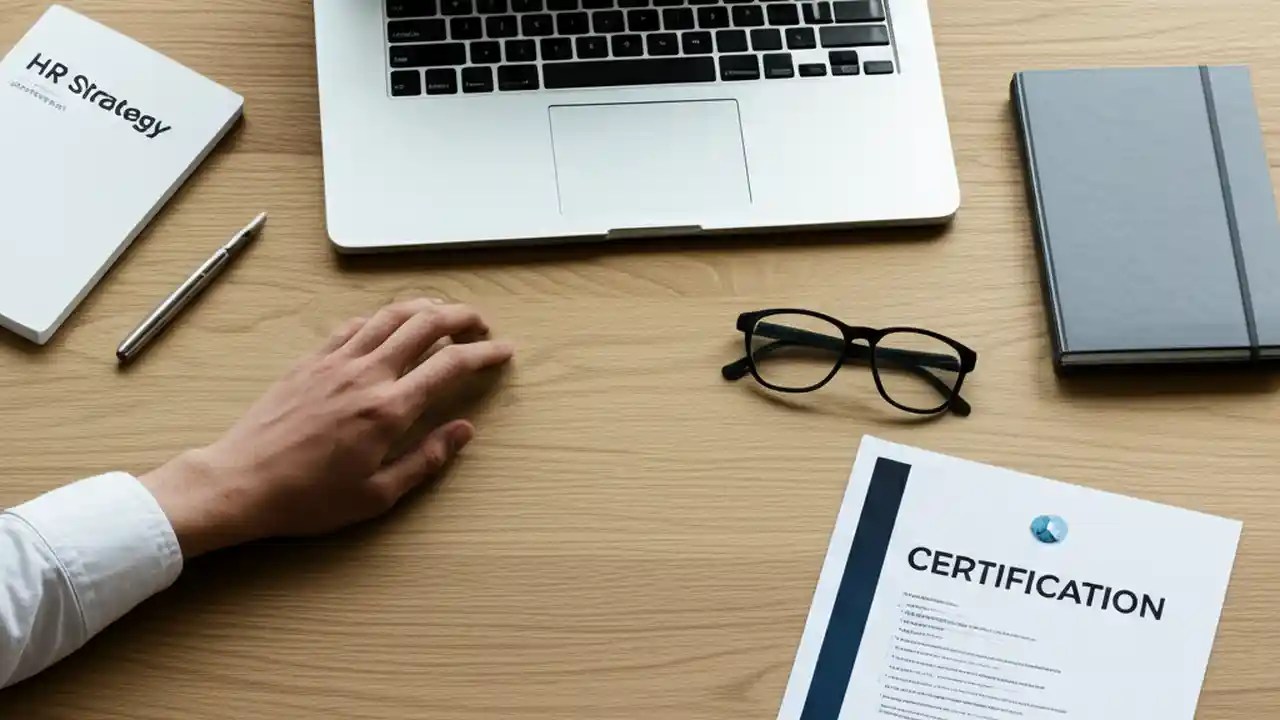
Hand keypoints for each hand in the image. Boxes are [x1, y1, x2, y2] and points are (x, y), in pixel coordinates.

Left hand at [140, 299, 514, 557]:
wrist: (240, 482)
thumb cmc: (308, 499)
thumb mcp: (377, 496)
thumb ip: (426, 459)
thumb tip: (463, 431)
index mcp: (388, 409)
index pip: (450, 365)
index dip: (485, 353)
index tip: (504, 352)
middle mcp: (366, 374)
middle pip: (426, 323)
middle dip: (462, 317)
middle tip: (481, 327)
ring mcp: (335, 361)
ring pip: (390, 314)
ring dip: (425, 308)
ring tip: (444, 316)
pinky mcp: (310, 360)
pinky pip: (355, 324)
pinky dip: (383, 318)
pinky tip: (390, 327)